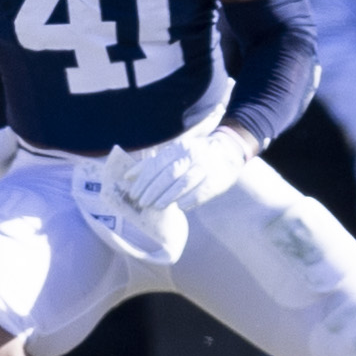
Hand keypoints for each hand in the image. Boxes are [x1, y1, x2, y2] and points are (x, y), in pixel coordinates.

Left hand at [114, 124, 254, 213]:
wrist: (227, 149)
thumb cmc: (193, 155)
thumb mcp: (172, 154)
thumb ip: (151, 164)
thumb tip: (128, 177)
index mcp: (176, 149)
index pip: (156, 165)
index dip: (143, 181)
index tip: (134, 194)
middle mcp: (190, 156)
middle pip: (168, 173)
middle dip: (153, 190)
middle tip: (143, 203)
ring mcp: (205, 166)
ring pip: (184, 181)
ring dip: (168, 195)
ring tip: (157, 206)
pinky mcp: (218, 178)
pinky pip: (203, 189)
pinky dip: (191, 198)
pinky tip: (180, 207)